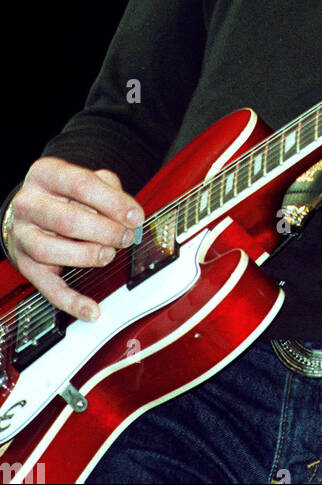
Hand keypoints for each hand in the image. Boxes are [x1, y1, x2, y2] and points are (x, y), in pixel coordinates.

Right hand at [4, 158, 143, 321]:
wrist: (29, 208)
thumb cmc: (63, 193)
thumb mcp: (86, 178)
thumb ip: (109, 190)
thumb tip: (131, 214)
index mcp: (45, 174)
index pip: (82, 184)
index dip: (113, 202)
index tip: (135, 216)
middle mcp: (28, 204)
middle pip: (68, 220)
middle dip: (105, 231)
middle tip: (126, 237)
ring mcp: (22, 235)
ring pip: (51, 251)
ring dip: (88, 256)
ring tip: (108, 254)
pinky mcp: (25, 264)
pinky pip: (47, 288)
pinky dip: (72, 302)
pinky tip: (92, 310)